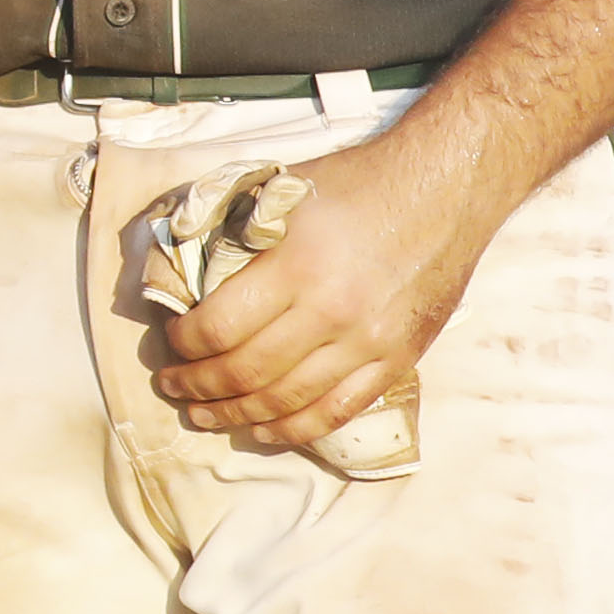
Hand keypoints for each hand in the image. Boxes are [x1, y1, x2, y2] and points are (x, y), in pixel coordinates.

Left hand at [147, 131, 497, 451]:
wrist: (443, 189)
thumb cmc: (354, 182)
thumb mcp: (281, 187)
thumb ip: (229, 224)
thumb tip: (175, 254)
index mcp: (296, 265)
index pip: (219, 327)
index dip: (185, 344)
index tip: (171, 342)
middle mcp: (332, 312)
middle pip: (247, 371)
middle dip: (200, 386)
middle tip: (173, 387)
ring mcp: (368, 342)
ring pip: (289, 400)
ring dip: (238, 415)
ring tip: (206, 415)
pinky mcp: (398, 360)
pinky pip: (339, 412)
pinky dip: (296, 429)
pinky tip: (265, 431)